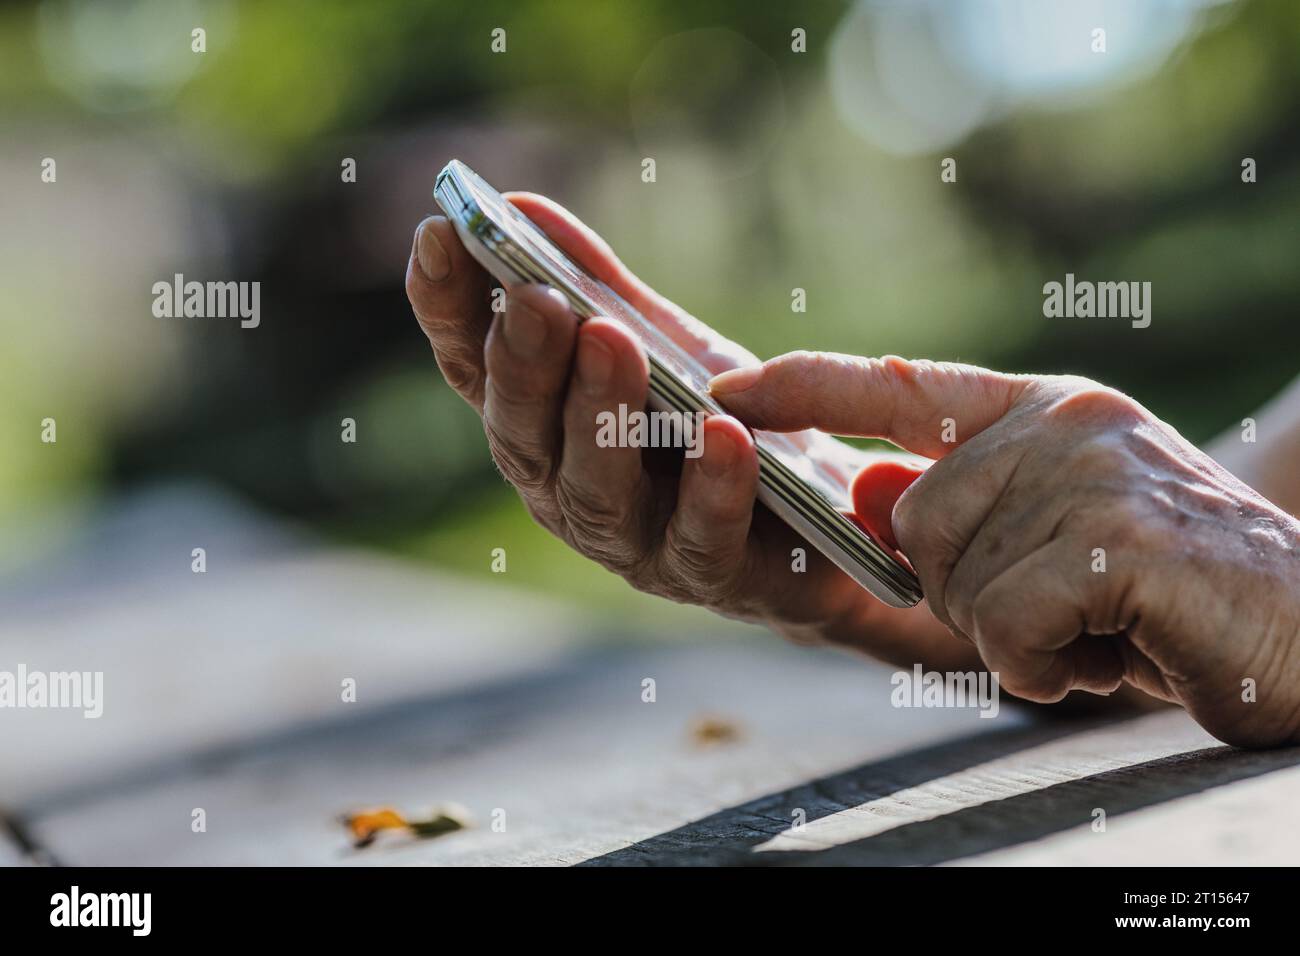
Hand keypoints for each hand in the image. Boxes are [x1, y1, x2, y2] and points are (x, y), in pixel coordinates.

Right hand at [404, 196, 976, 671]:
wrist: (824, 522)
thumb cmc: (723, 427)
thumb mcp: (663, 348)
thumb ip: (597, 288)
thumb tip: (522, 207)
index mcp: (546, 431)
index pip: (475, 370)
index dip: (448, 309)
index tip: (439, 234)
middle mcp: (568, 493)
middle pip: (523, 436)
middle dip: (524, 365)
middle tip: (533, 298)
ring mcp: (635, 545)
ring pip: (595, 492)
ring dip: (598, 416)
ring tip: (609, 341)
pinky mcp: (713, 577)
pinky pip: (702, 536)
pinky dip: (709, 486)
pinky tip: (723, 433)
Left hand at [710, 353, 1299, 746]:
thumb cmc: (1175, 599)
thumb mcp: (1053, 548)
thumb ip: (963, 513)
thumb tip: (864, 492)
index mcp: (1047, 411)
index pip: (899, 385)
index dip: (804, 387)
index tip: (724, 392)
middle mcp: (1065, 421)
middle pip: (914, 526)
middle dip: (970, 597)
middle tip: (1066, 612)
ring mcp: (1093, 470)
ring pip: (956, 583)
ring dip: (1017, 639)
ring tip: (1102, 628)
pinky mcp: (1118, 538)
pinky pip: (1008, 623)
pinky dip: (1047, 666)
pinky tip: (1116, 651)